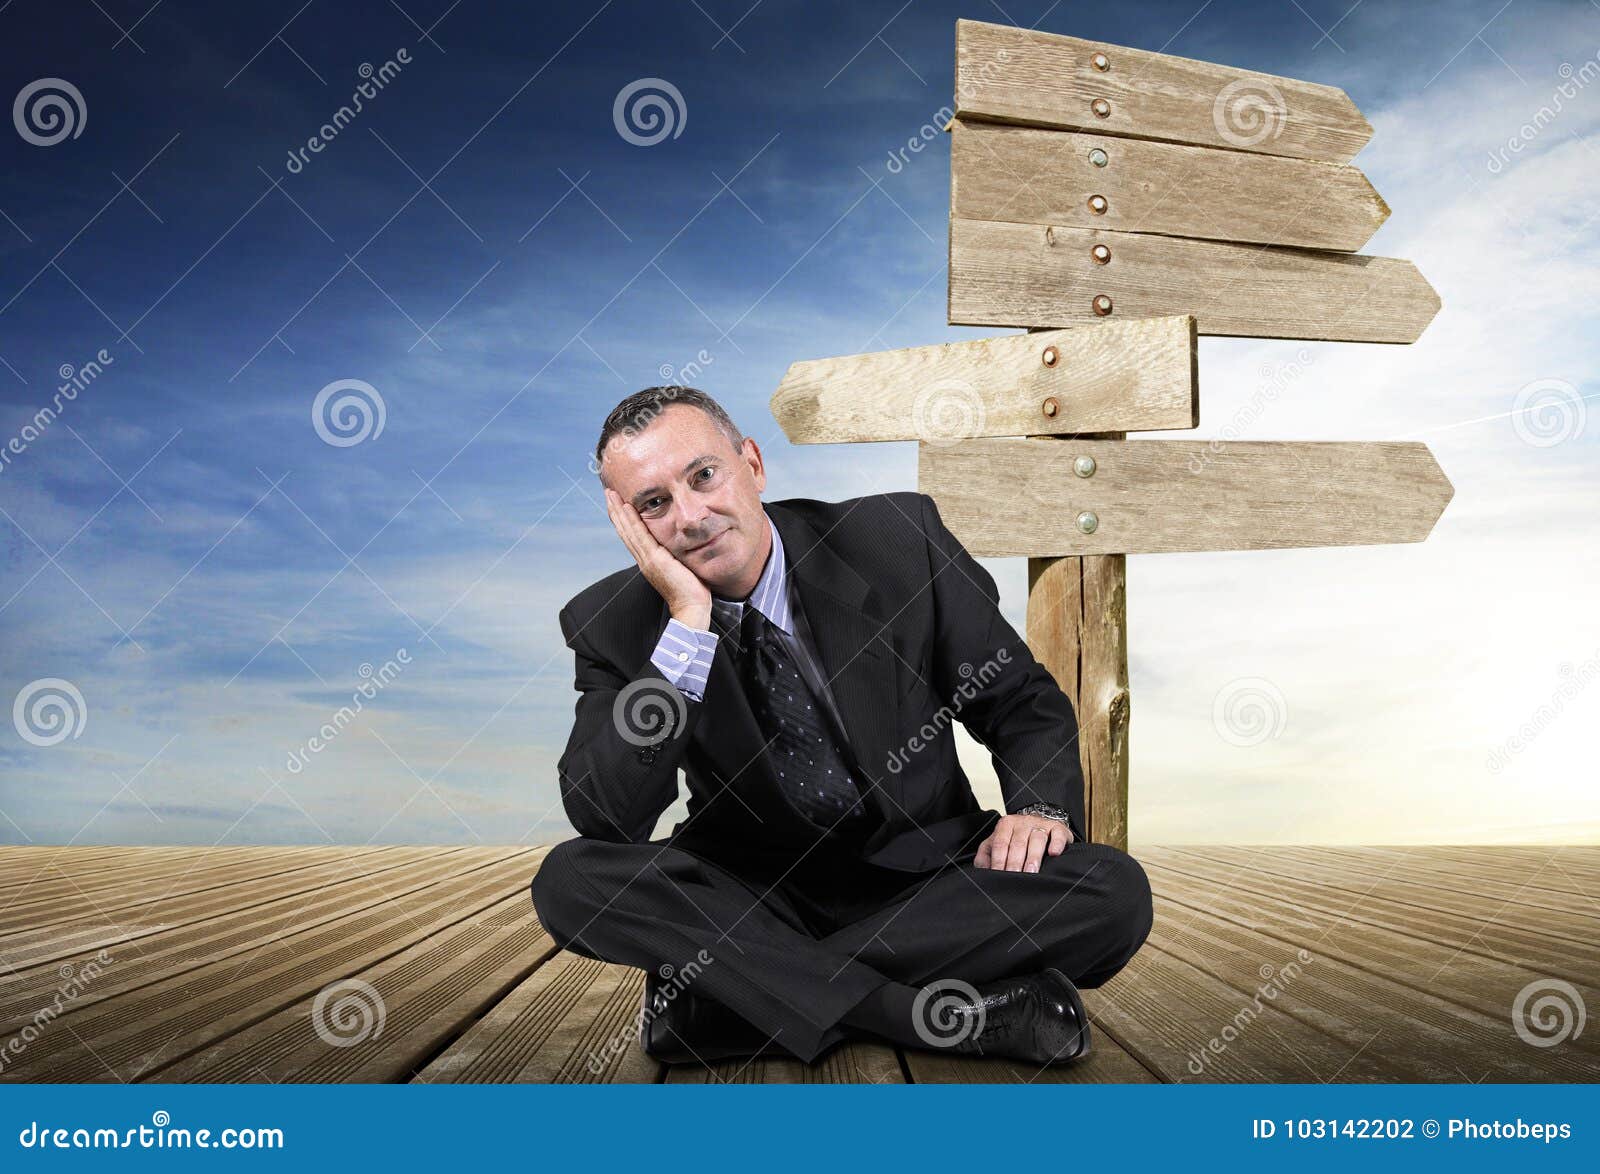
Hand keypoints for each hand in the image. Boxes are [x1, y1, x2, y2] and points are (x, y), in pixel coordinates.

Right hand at [604, 487, 711, 627]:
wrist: (692, 608)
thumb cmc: (691, 591)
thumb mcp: (681, 566)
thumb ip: (675, 555)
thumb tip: (680, 544)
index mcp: (649, 560)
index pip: (632, 535)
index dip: (624, 519)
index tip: (618, 503)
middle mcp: (644, 558)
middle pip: (625, 530)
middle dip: (616, 510)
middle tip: (608, 492)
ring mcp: (647, 559)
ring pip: (628, 530)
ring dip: (618, 511)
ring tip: (611, 494)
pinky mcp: (654, 559)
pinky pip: (639, 536)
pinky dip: (631, 521)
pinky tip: (625, 507)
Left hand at [974, 813, 1073, 871]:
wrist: (1040, 821)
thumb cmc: (1017, 838)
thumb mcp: (998, 842)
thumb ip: (986, 855)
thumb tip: (984, 869)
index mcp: (1006, 825)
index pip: (1000, 844)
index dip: (998, 860)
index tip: (998, 875)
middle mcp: (1023, 822)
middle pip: (1018, 843)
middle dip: (1015, 862)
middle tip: (1014, 877)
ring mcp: (1041, 824)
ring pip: (1037, 839)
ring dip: (1033, 857)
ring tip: (1031, 872)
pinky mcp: (1059, 828)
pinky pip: (1057, 835)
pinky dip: (1056, 844)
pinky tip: (1053, 854)